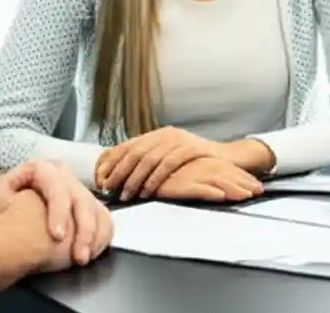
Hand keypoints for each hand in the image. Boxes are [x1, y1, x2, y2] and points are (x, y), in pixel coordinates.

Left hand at [0, 159, 112, 266]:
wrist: (15, 203)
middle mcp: (65, 176)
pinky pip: (105, 220)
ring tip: (84, 258)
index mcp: (42, 168)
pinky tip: (93, 253)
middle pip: (82, 200)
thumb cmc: (5, 200)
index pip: (57, 186)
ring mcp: (79, 190)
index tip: (57, 237)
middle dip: (83, 231)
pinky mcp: (89, 206)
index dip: (60, 211)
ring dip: (94, 237)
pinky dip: (102, 237)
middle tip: (78, 257)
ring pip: (96, 210)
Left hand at [95, 127, 225, 201]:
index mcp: (156, 135)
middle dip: (118, 172)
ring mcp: (179, 140)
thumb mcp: (169, 159)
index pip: (126, 146)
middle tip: (109, 189)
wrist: (229, 158)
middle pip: (134, 152)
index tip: (100, 180)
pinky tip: (148, 190)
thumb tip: (120, 177)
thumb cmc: (197, 163)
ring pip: (149, 158)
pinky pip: (168, 163)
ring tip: (126, 194)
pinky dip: (155, 177)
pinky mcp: (192, 148)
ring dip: (134, 178)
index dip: (111, 163)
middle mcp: (165, 134)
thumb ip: (149, 163)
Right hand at [154, 157, 264, 201]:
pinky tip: (220, 196)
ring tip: (246, 195)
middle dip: (245, 183)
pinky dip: (209, 192)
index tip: (258, 186)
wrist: (142, 169)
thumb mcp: (188, 172)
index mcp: (203, 164)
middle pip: (227, 175)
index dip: (245, 178)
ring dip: (233, 189)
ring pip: (217, 181)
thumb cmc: (164, 173)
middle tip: (259, 191)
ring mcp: (190, 175)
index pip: (229, 170)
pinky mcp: (179, 185)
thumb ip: (203, 176)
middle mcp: (199, 168)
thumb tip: (220, 186)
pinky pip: (197, 188)